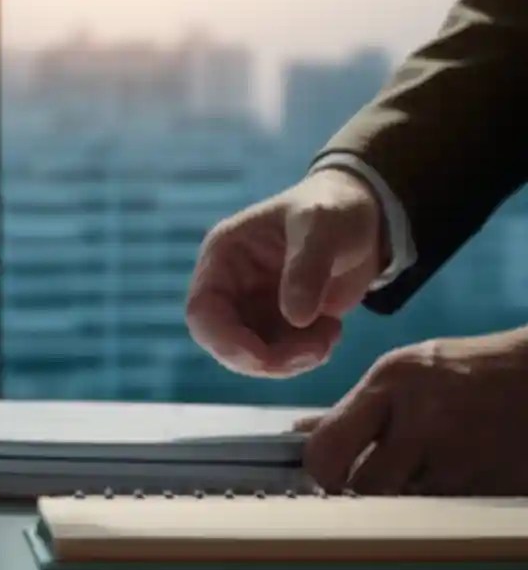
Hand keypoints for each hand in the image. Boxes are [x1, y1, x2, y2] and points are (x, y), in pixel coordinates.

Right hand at [185, 168, 385, 377]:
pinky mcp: (278, 324)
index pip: (202, 312)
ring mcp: (253, 308)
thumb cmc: (335, 209)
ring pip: (253, 356)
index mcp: (223, 257)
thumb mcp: (323, 226)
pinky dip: (306, 356)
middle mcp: (230, 286)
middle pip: (224, 343)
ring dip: (292, 360)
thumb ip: (307, 268)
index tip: (267, 359)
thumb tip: (295, 318)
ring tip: (331, 333)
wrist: (366, 217)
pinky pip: (280, 356)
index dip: (226, 343)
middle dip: (266, 359)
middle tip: (315, 352)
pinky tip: (332, 330)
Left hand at [299, 329, 527, 494]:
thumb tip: (298, 434)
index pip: (328, 447)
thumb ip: (350, 409)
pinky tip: (445, 481)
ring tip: (413, 476)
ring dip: (400, 501)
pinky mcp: (490, 490)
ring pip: (403, 507)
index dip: (321, 469)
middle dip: (361, 491)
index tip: (325, 473)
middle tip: (367, 484)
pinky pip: (442, 514)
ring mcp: (461, 461)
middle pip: (365, 487)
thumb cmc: (467, 372)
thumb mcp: (402, 372)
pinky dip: (435, 507)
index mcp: (392, 385)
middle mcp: (424, 422)